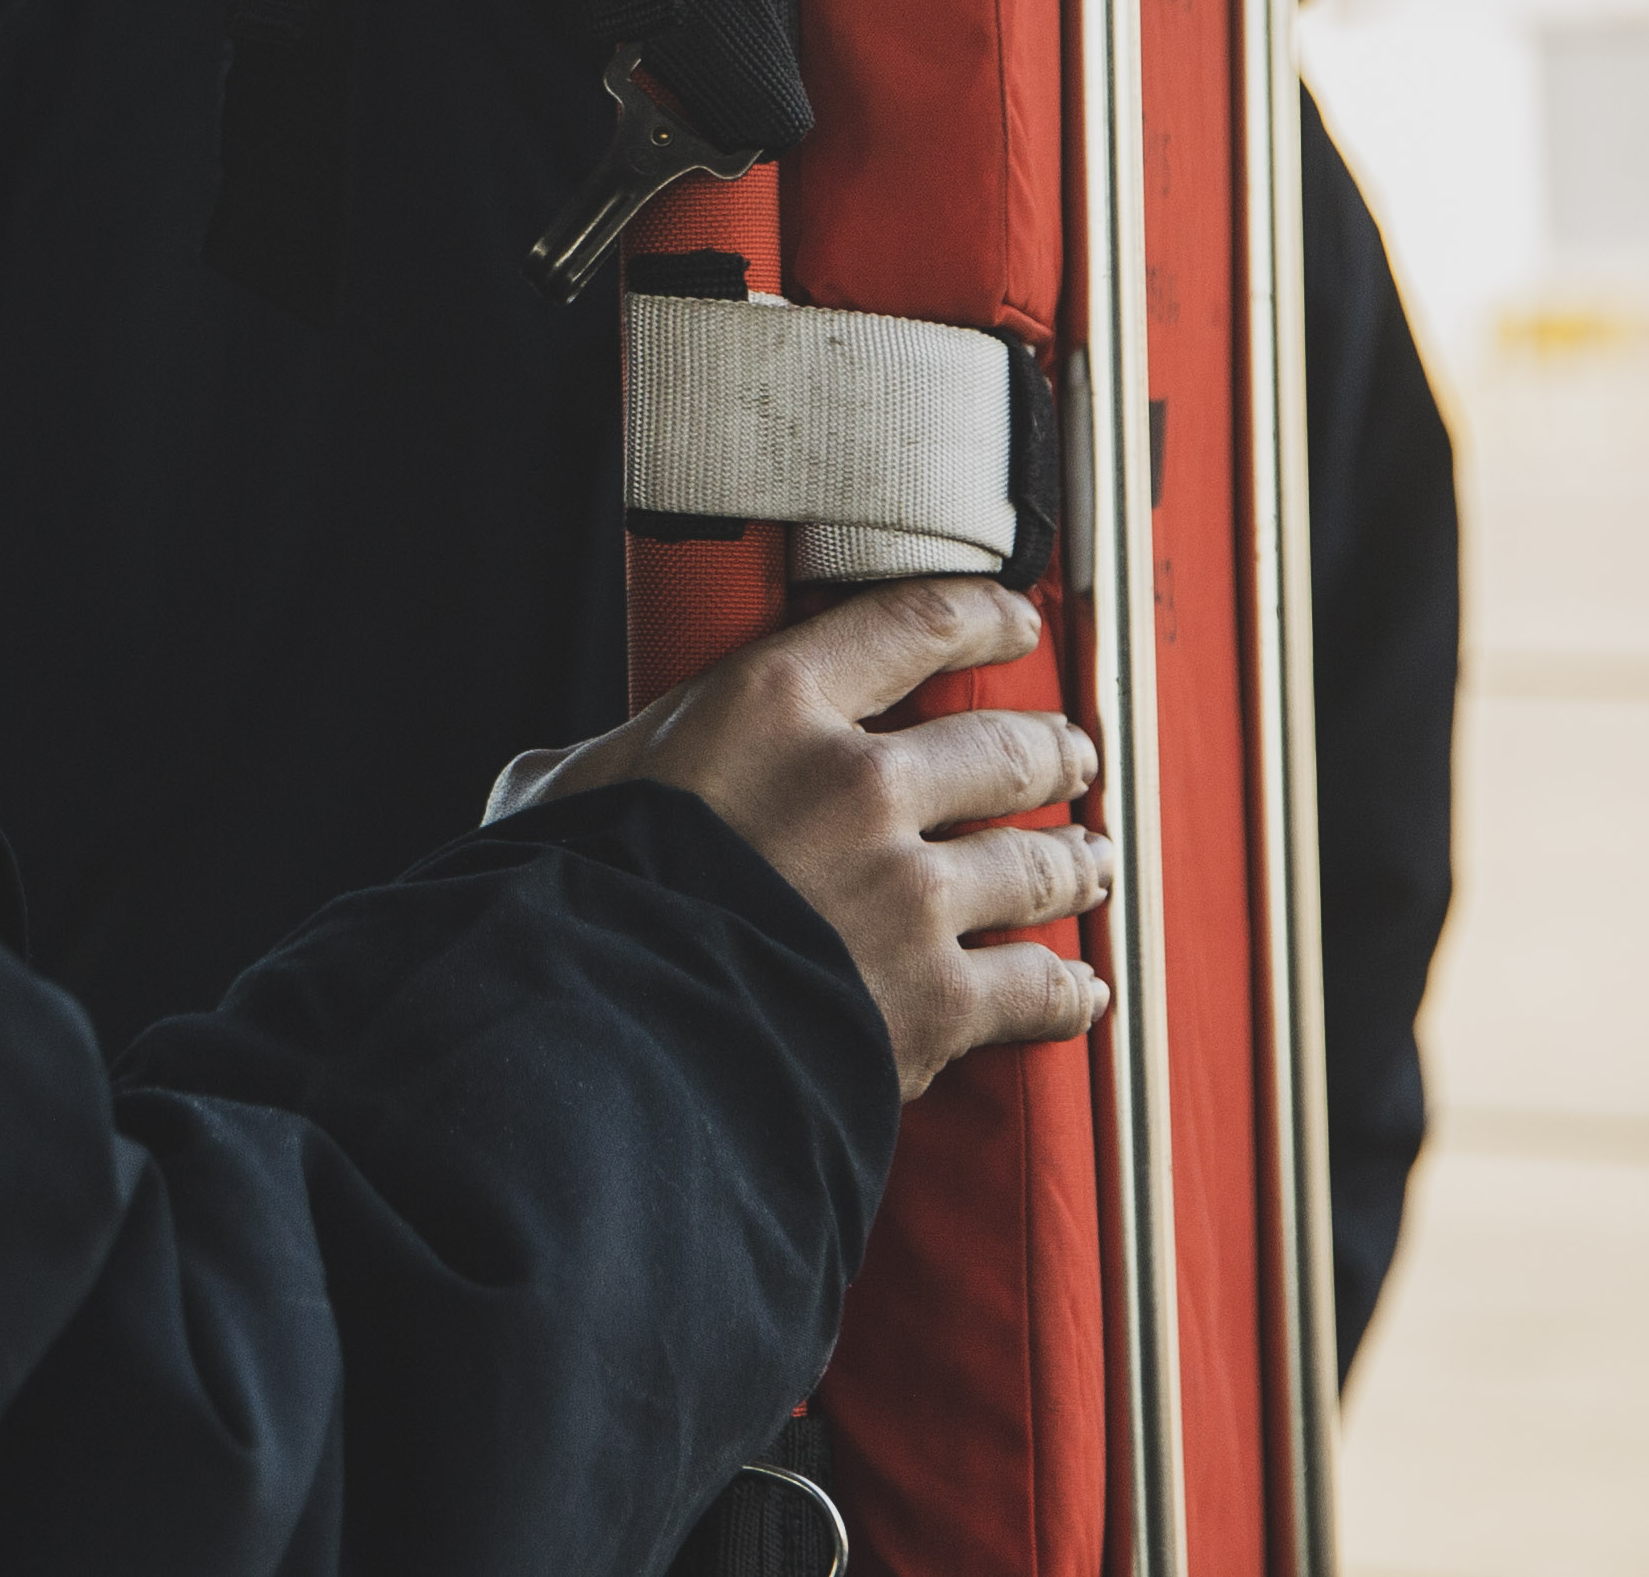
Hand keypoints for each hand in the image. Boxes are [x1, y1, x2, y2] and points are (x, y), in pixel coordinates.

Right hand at [484, 578, 1111, 1101]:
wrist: (608, 1033)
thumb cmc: (571, 903)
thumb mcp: (562, 794)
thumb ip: (596, 769)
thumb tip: (558, 780)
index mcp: (771, 706)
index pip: (913, 624)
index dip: (983, 616)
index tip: (1015, 622)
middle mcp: (860, 785)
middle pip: (1003, 747)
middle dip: (1053, 752)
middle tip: (1072, 755)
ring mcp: (908, 894)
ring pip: (1038, 864)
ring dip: (1075, 862)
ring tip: (1091, 860)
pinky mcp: (935, 1000)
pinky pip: (1035, 987)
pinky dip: (1068, 988)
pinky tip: (1081, 985)